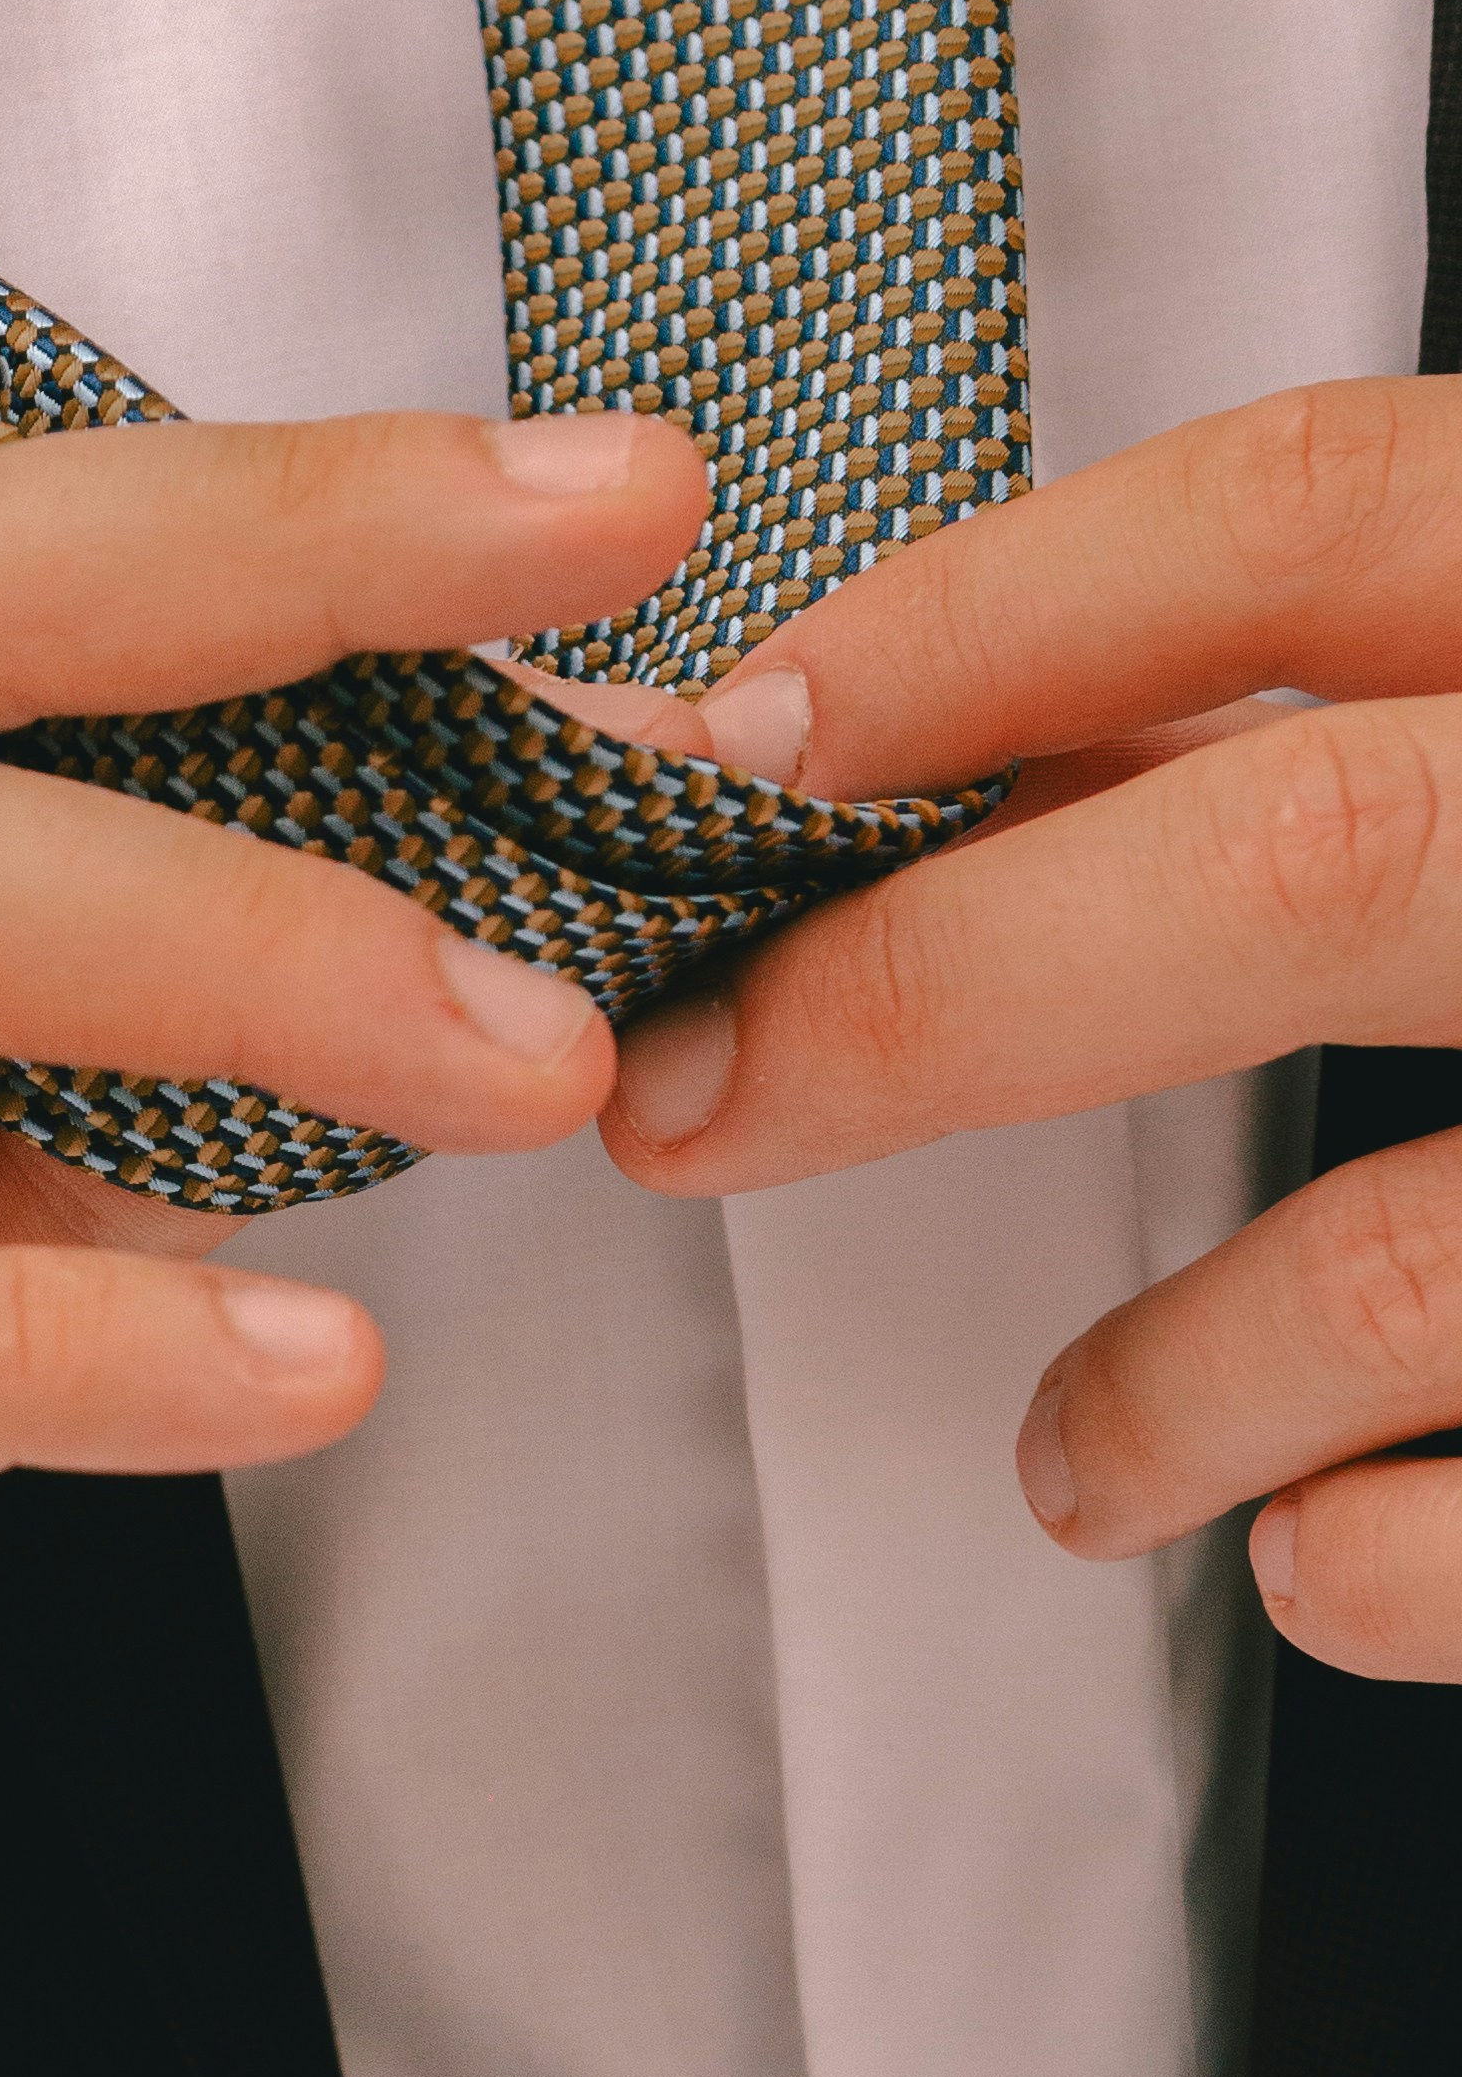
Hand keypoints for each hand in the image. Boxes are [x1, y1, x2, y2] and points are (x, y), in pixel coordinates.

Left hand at [597, 374, 1461, 1679]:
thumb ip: (1379, 704)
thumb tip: (928, 762)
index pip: (1325, 513)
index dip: (998, 624)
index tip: (737, 750)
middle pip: (1305, 853)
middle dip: (939, 985)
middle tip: (687, 1106)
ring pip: (1406, 1250)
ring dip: (1172, 1373)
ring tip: (1072, 1464)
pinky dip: (1374, 1555)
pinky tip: (1306, 1564)